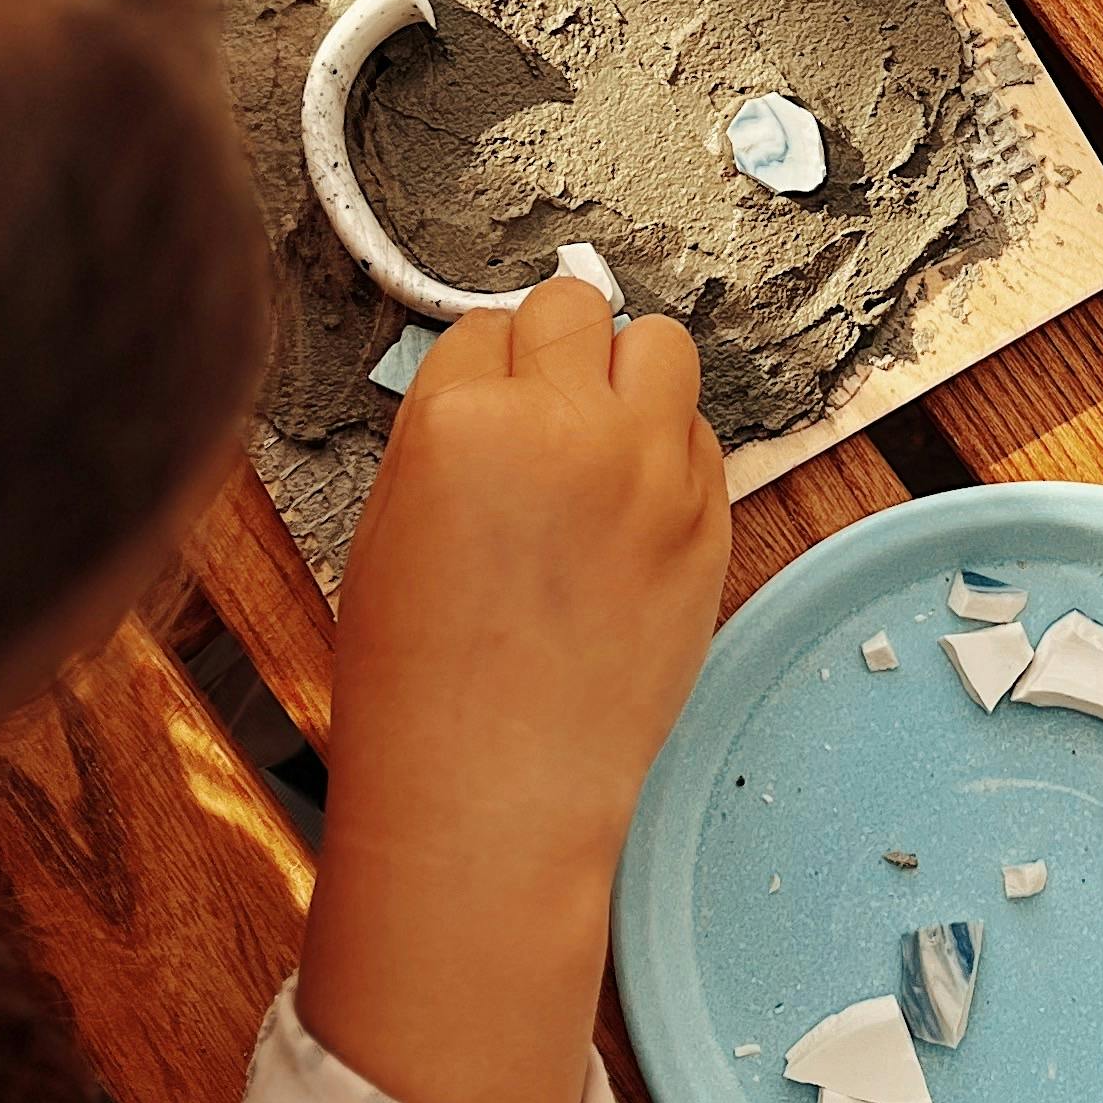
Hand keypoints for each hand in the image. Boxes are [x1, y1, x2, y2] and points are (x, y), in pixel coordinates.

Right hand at [300, 277, 727, 1102]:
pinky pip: (703, 437)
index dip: (484, 368)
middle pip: (577, 308)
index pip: (483, 324)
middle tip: (545, 410)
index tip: (486, 401)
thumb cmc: (419, 681)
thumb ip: (450, 434)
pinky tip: (632, 513)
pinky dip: (673, 455)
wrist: (493, 793)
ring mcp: (650, 470)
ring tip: (600, 445)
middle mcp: (565, 424)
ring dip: (630, 378)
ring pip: (663, 346)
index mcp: (460, 418)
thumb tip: (497, 387)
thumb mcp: (392, 524)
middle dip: (559, 351)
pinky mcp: (710, 521)